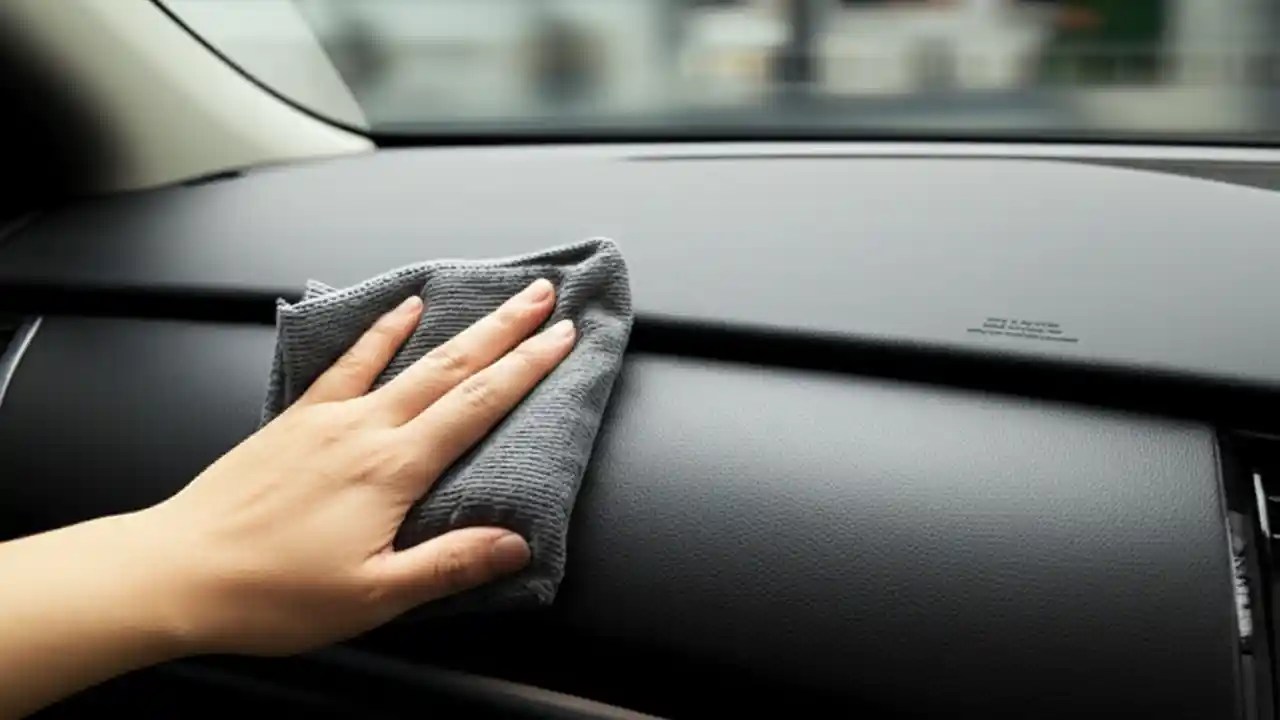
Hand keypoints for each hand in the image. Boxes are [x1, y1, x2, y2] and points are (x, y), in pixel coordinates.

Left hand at [139, 278, 572, 655]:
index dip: (526, 368)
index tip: (562, 336)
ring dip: (460, 323)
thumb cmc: (274, 594)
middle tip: (544, 295)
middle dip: (506, 329)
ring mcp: (329, 417)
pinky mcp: (298, 417)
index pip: (477, 406)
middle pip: (452, 367)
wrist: (178, 571)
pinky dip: (381, 330)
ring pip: (410, 357)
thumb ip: (448, 564)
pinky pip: (350, 361)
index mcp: (393, 470)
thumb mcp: (372, 596)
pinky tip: (404, 309)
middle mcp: (366, 430)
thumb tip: (517, 542)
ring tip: (497, 295)